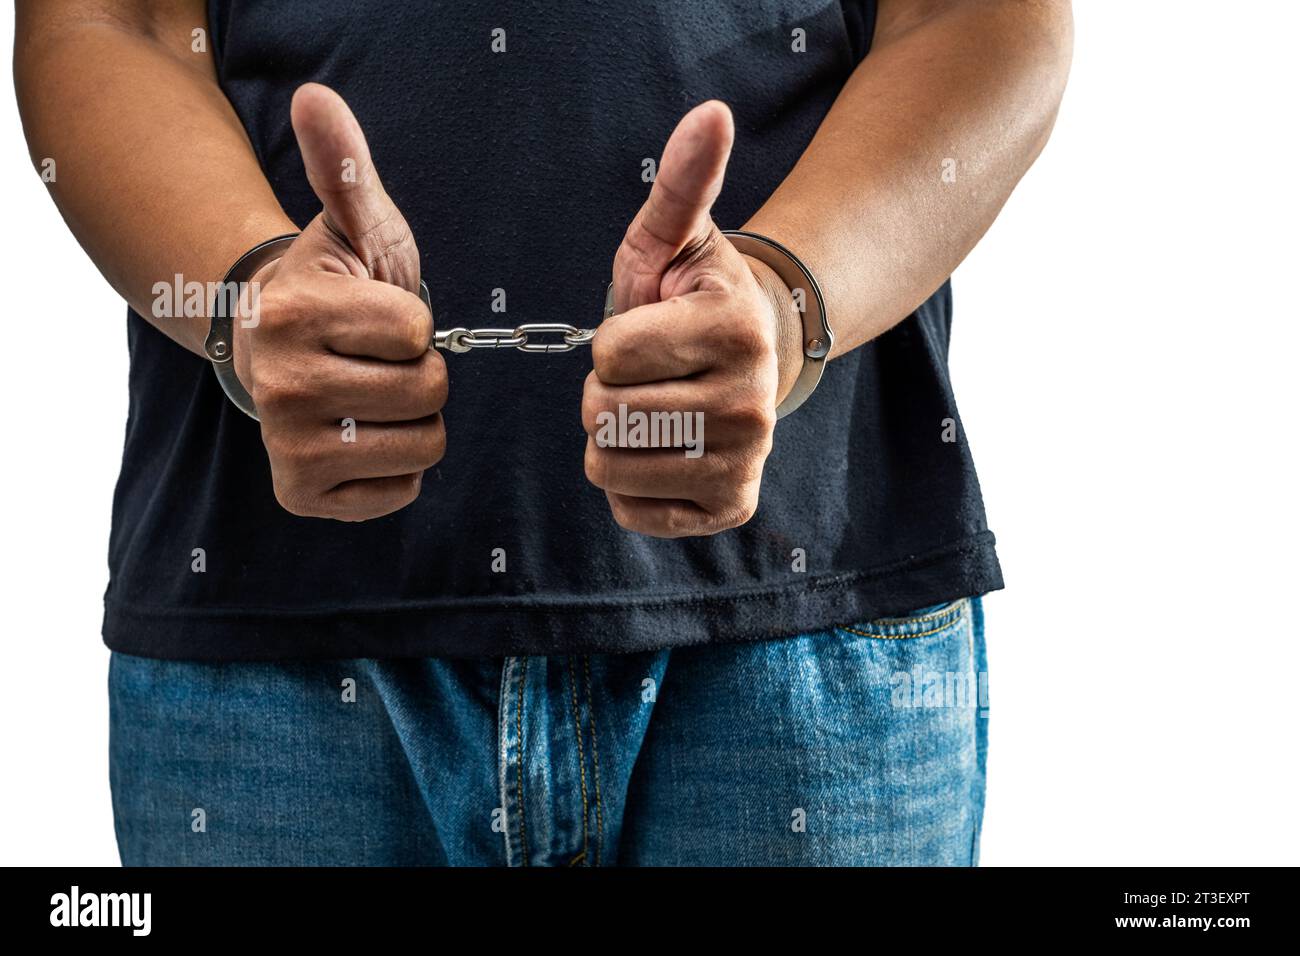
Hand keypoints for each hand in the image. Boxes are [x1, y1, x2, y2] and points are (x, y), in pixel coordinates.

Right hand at [233, 83, 446, 520]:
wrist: (283, 348)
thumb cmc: (337, 287)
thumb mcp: (352, 225)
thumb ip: (345, 169)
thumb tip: (317, 99)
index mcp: (293, 314)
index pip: (417, 332)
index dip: (415, 322)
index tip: (380, 316)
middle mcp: (280, 387)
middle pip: (428, 393)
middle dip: (421, 371)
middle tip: (380, 359)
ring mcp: (288, 449)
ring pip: (422, 446)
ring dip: (415, 419)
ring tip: (373, 394)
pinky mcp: (301, 496)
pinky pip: (402, 491)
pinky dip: (398, 467)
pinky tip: (363, 434)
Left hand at [582, 101, 803, 537]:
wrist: (744, 362)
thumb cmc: (690, 298)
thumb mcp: (676, 238)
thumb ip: (682, 183)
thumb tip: (710, 112)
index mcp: (736, 330)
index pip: (610, 356)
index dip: (609, 341)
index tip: (646, 330)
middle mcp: (751, 405)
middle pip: (605, 416)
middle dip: (604, 392)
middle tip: (643, 376)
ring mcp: (745, 463)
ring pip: (609, 468)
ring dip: (610, 439)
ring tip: (649, 411)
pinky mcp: (730, 507)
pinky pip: (631, 511)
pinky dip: (628, 485)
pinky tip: (660, 452)